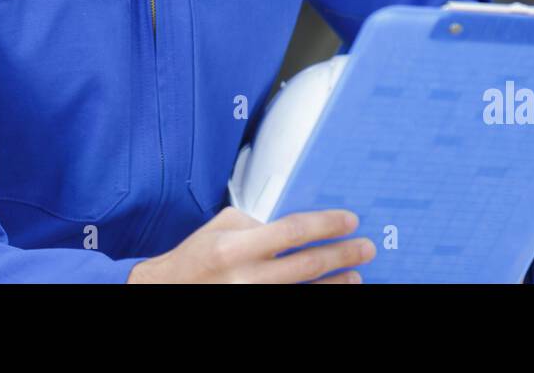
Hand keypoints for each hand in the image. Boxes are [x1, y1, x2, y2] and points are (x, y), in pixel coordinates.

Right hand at [126, 206, 373, 282]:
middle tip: (366, 248)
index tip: (349, 220)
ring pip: (306, 293)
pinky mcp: (253, 312)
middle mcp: (245, 277)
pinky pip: (294, 306)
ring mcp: (251, 299)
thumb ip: (256, 223)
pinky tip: (332, 293)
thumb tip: (295, 223)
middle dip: (342, 255)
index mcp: (235, 247)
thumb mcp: (221, 227)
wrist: (167, 290)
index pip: (292, 231)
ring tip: (356, 276)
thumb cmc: (197, 256)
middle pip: (307, 265)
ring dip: (337, 285)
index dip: (326, 225)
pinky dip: (316, 299)